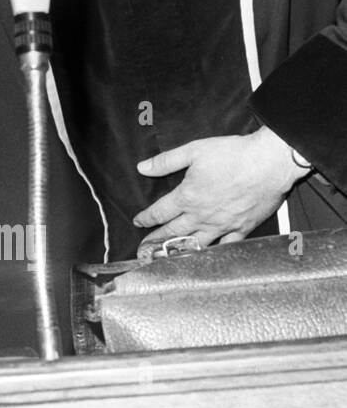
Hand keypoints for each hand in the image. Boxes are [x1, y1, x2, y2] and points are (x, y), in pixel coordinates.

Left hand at [133, 127, 308, 251]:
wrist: (269, 163)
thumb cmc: (233, 155)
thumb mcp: (193, 151)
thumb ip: (165, 162)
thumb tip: (142, 168)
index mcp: (188, 197)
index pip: (160, 212)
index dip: (146, 218)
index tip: (138, 221)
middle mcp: (202, 215)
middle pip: (174, 232)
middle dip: (157, 240)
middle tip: (146, 248)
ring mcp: (223, 224)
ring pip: (197, 243)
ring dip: (180, 250)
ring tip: (169, 256)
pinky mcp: (243, 228)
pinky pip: (226, 246)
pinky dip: (215, 252)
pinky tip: (208, 255)